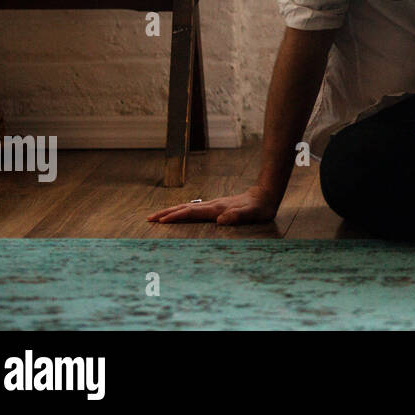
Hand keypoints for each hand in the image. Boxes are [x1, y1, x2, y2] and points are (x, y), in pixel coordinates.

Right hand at [146, 185, 281, 224]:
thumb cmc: (260, 208)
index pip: (192, 213)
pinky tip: (179, 213)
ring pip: (188, 207)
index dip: (176, 216)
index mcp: (217, 209)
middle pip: (185, 208)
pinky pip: (194, 208)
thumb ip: (238, 216)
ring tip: (158, 216)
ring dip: (172, 211)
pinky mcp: (216, 206)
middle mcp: (212, 205)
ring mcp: (213, 204)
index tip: (161, 221)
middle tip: (149, 218)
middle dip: (167, 213)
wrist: (265, 194)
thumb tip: (222, 220)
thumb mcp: (252, 214)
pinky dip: (182, 211)